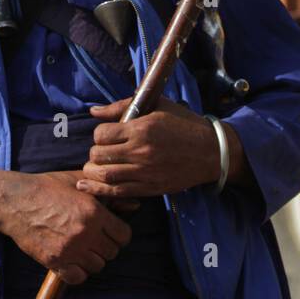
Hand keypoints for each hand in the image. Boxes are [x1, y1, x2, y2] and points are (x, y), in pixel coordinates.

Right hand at [0, 171, 132, 286]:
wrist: (16, 201)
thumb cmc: (47, 187)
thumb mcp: (77, 181)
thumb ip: (105, 191)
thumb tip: (134, 203)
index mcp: (93, 211)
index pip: (123, 235)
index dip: (119, 233)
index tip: (110, 231)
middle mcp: (85, 232)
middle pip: (112, 252)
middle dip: (106, 245)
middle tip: (95, 238)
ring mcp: (70, 249)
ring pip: (97, 266)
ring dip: (93, 259)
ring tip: (83, 248)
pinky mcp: (55, 261)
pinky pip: (78, 277)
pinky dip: (78, 271)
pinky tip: (72, 259)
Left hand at [78, 97, 218, 197]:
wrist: (211, 151)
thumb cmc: (184, 124)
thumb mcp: (156, 106)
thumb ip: (122, 106)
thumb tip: (94, 111)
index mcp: (141, 129)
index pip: (102, 134)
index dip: (99, 134)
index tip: (106, 135)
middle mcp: (141, 151)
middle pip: (99, 155)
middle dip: (94, 153)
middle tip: (101, 152)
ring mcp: (145, 172)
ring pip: (105, 175)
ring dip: (93, 172)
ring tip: (93, 168)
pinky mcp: (150, 188)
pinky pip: (118, 192)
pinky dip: (100, 191)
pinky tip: (88, 187)